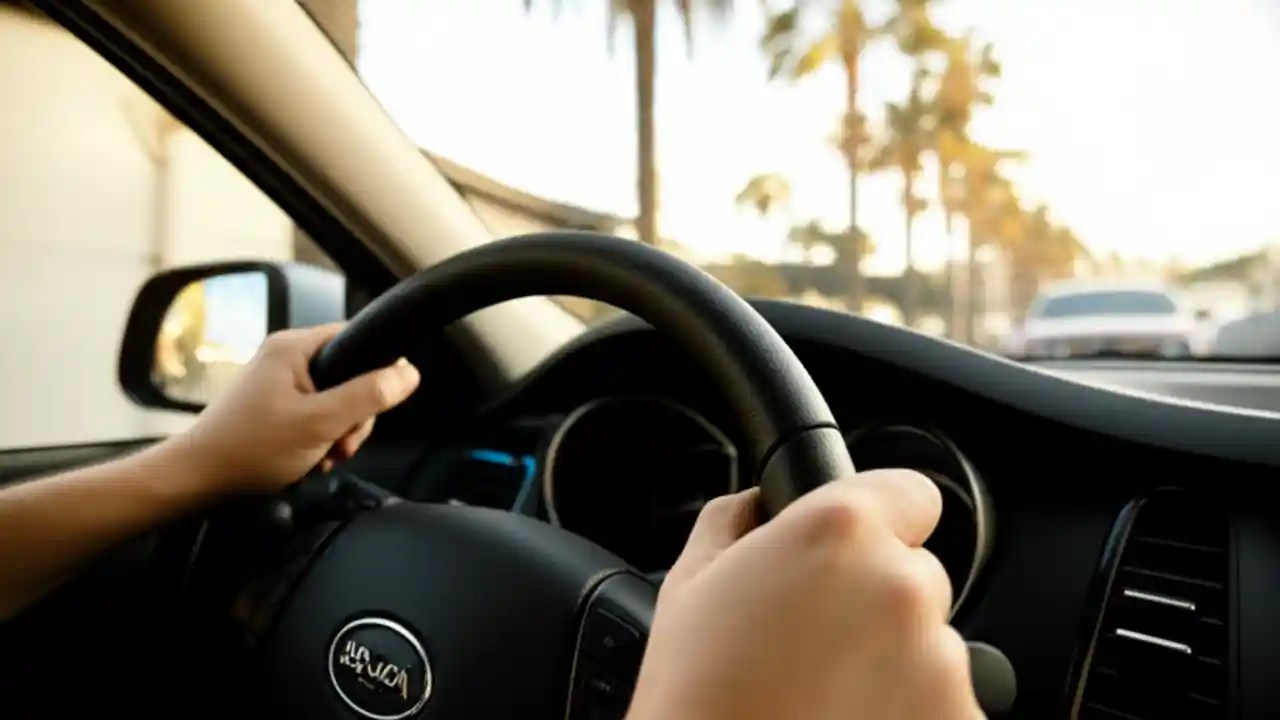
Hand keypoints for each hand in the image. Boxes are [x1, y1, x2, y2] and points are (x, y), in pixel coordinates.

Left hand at [171, 323, 419, 493]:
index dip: (377, 371)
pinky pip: (315, 416)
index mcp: (294, 346)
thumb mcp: (320, 422)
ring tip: (322, 457)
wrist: (197, 480)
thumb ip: (368, 396)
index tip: (374, 406)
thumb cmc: (252, 447)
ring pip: (335, 402)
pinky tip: (310, 461)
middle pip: (350, 376)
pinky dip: (319, 440)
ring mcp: (278, 383)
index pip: (356, 339)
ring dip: (338, 434)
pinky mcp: (273, 408)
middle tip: (341, 445)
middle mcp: (286, 358)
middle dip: (354, 416)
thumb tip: (410, 372)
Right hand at [627, 471, 982, 719]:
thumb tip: (760, 506)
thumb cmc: (697, 700)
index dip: (879, 520)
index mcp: (839, 532)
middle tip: (812, 643)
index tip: (854, 551)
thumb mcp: (690, 584)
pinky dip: (907, 712)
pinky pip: (944, 702)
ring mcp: (942, 663)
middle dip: (875, 601)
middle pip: (914, 573)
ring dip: (893, 662)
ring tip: (823, 695)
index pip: (911, 491)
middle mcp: (902, 586)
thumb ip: (739, 521)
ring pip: (931, 643)